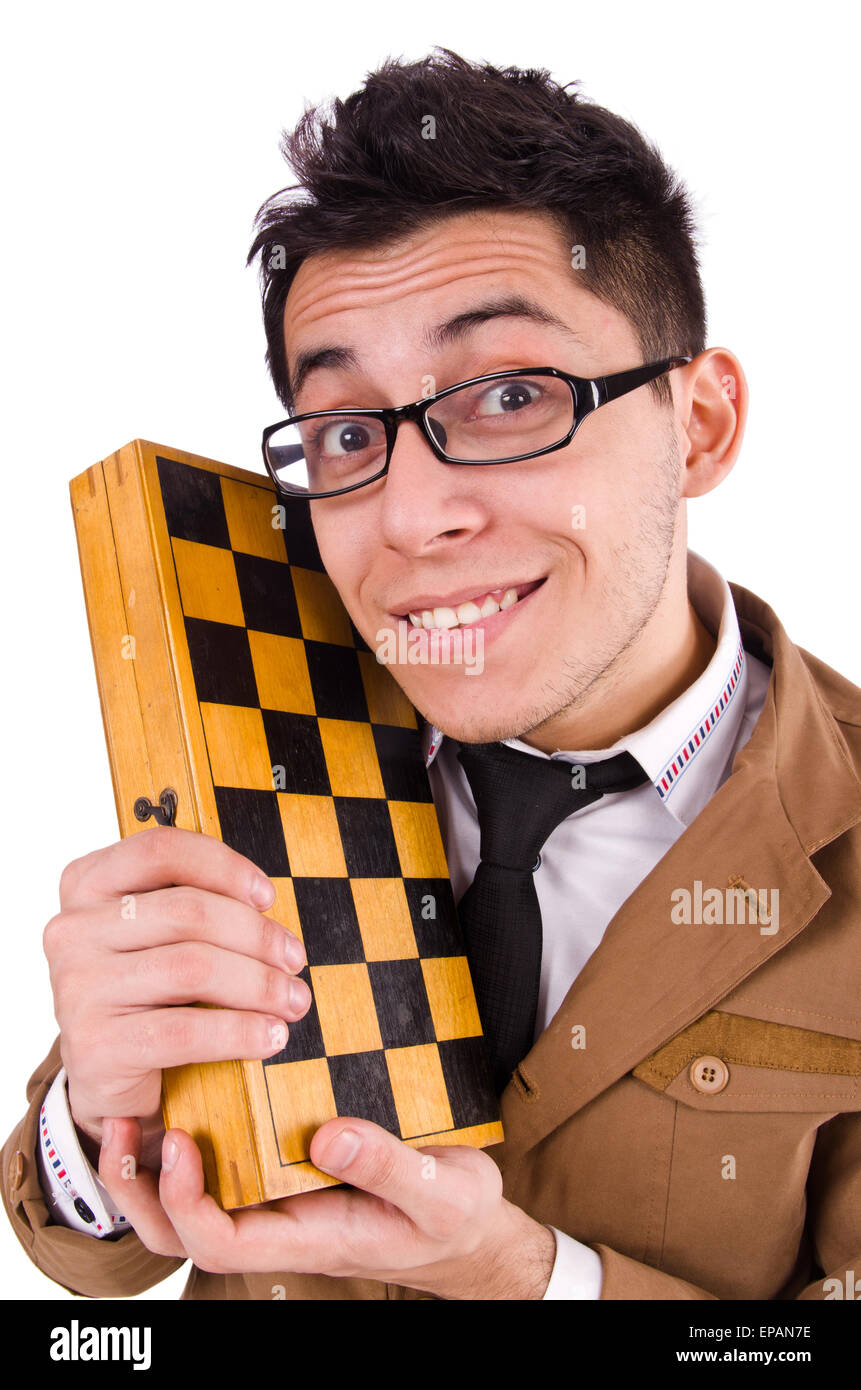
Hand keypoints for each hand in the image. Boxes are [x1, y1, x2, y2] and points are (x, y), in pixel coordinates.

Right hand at [43, 827, 310, 1165]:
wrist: (101, 1074)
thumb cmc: (142, 990)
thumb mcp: (154, 934)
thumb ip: (192, 902)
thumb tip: (263, 903)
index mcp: (87, 885)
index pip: (161, 851)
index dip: (225, 867)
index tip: (267, 896)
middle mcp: (72, 930)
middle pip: (189, 912)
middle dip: (257, 936)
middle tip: (294, 959)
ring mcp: (78, 987)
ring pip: (194, 968)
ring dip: (260, 985)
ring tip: (293, 1001)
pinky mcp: (94, 1045)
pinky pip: (184, 1031)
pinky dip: (239, 1032)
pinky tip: (269, 1037)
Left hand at [98, 1115, 556, 1299]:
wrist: (468, 1218)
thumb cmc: (453, 1214)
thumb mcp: (440, 1193)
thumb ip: (388, 1166)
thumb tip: (328, 1135)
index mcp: (309, 1237)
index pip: (221, 1241)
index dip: (185, 1201)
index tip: (179, 1144)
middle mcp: (282, 1221)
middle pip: (185, 1230)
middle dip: (141, 1189)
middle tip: (124, 1127)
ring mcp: (281, 1197)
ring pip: (196, 1199)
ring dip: (153, 1164)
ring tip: (136, 1111)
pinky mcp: (290, 1167)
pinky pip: (229, 1162)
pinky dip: (199, 1133)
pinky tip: (192, 1086)